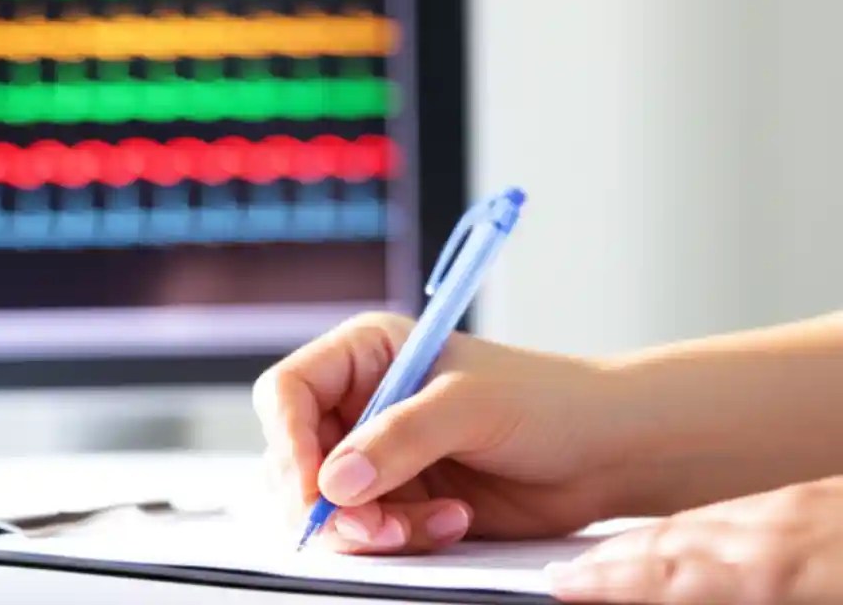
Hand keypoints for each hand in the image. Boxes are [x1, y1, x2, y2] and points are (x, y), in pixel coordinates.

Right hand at [252, 312, 632, 554]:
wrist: (605, 451)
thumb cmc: (548, 401)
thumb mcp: (469, 407)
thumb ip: (399, 439)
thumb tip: (336, 481)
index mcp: (365, 354)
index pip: (287, 393)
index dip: (290, 442)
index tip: (317, 488)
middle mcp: (362, 402)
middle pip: (295, 458)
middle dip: (328, 502)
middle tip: (373, 528)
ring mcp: (378, 454)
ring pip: (327, 506)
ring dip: (370, 528)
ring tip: (427, 525)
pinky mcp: (400, 498)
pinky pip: (369, 532)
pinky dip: (402, 538)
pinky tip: (453, 522)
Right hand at [548, 476, 842, 603]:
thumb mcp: (808, 594)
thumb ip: (740, 593)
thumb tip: (678, 588)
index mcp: (775, 573)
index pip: (669, 579)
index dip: (608, 583)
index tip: (563, 582)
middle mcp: (782, 528)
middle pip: (673, 540)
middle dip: (611, 557)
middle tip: (567, 569)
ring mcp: (807, 503)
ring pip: (706, 516)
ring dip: (651, 535)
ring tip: (614, 550)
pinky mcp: (832, 491)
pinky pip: (755, 500)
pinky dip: (711, 515)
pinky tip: (707, 521)